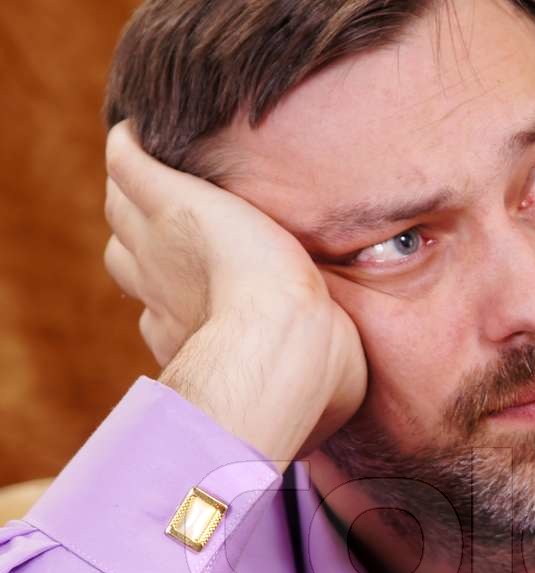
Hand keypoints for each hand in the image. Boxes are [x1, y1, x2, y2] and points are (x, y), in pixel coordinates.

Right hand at [102, 121, 366, 464]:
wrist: (286, 343)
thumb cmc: (309, 378)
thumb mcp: (314, 380)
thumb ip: (313, 377)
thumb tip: (333, 406)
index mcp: (188, 332)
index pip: (166, 304)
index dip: (179, 291)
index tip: (201, 282)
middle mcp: (159, 290)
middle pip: (130, 254)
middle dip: (146, 240)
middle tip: (172, 220)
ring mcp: (157, 245)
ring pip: (124, 207)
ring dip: (136, 190)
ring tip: (154, 167)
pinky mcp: (168, 201)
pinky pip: (129, 161)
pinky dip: (130, 144)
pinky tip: (139, 128)